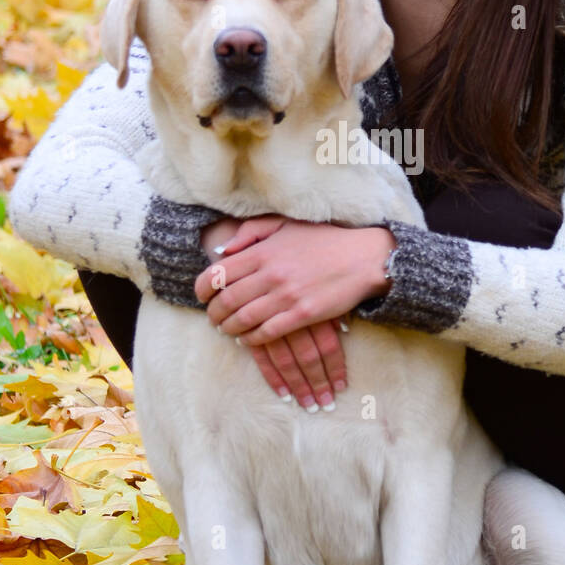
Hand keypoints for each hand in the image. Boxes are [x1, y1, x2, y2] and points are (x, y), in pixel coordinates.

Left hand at [194, 216, 396, 408]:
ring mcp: (286, 296)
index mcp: (262, 252)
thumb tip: (223, 251)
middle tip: (213, 318)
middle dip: (214, 313)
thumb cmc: (323, 240)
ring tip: (227, 329)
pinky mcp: (302, 315)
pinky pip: (266, 333)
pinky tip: (248, 338)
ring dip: (229, 328)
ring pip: (242, 319)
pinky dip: (251, 338)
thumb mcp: (285, 225)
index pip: (217, 274)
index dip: (202, 289)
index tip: (202, 296)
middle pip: (226, 300)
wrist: (362, 258)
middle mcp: (270, 274)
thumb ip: (251, 233)